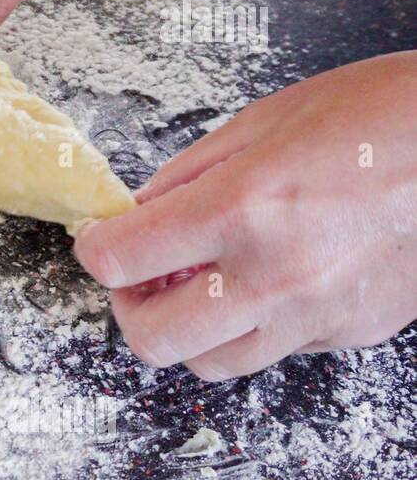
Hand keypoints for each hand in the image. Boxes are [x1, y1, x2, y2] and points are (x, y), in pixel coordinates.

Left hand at [75, 51, 416, 380]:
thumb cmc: (384, 116)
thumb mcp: (267, 119)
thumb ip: (191, 172)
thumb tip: (143, 209)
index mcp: (242, 208)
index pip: (122, 260)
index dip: (96, 249)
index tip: (100, 240)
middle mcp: (274, 274)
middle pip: (154, 341)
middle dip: (130, 311)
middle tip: (139, 278)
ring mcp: (316, 313)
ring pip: (212, 363)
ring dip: (189, 329)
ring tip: (198, 286)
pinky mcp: (351, 332)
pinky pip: (275, 348)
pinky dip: (254, 324)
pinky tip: (267, 282)